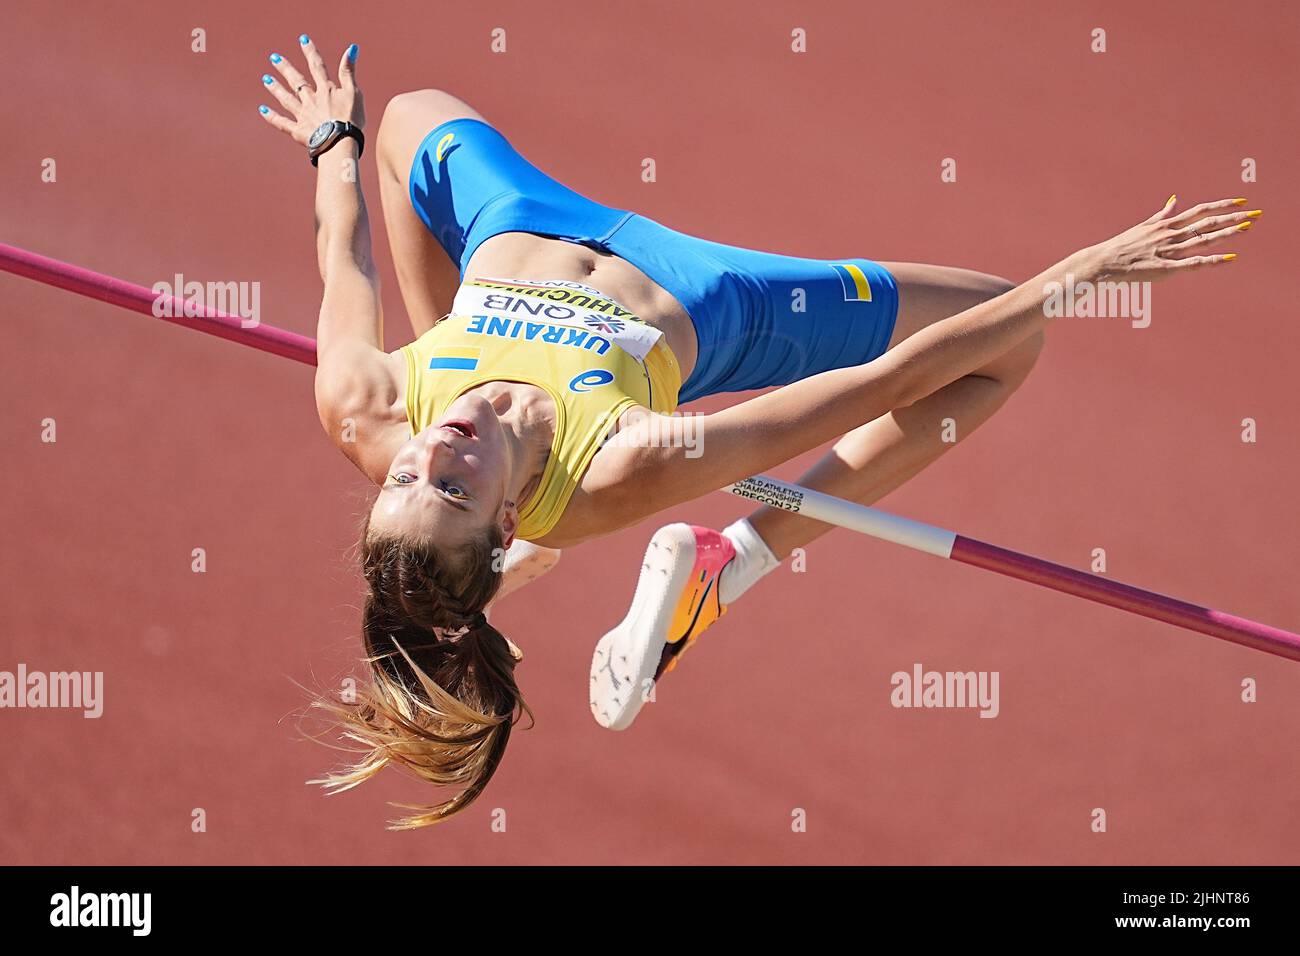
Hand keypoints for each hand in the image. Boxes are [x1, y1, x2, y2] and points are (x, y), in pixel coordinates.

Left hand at [258, 36, 364, 148]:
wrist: (340, 143)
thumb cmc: (351, 119)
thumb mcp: (354, 92)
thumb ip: (349, 71)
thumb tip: (351, 48)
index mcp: (326, 90)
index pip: (317, 67)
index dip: (311, 52)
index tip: (303, 40)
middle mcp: (311, 100)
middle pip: (297, 81)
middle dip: (285, 68)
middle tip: (273, 58)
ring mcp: (303, 115)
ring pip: (287, 99)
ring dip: (276, 88)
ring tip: (266, 79)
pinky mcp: (299, 131)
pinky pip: (282, 123)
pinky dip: (272, 117)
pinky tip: (262, 110)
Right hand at [1080, 195, 1259, 281]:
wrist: (1102, 262)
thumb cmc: (1121, 246)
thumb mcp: (1142, 226)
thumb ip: (1161, 215)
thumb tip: (1174, 201)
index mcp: (1166, 225)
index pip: (1200, 211)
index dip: (1222, 205)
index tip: (1240, 201)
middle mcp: (1170, 235)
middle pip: (1207, 223)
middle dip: (1233, 218)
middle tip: (1255, 214)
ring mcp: (1168, 251)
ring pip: (1204, 239)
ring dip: (1228, 234)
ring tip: (1247, 228)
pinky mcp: (1164, 269)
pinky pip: (1193, 263)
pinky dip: (1212, 260)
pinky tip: (1229, 258)